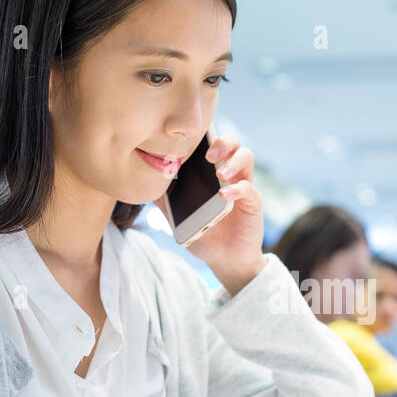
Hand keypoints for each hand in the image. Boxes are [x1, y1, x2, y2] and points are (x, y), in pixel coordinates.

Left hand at [163, 133, 264, 295]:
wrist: (224, 260)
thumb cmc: (205, 235)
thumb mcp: (179, 218)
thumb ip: (166, 202)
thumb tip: (144, 187)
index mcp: (213, 173)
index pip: (213, 145)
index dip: (206, 136)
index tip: (190, 142)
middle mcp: (231, 175)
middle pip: (234, 143)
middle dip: (222, 141)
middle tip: (208, 154)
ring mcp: (243, 187)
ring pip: (246, 156)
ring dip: (232, 160)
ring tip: (218, 173)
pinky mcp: (252, 202)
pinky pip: (248, 188)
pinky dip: (235, 189)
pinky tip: (223, 195)